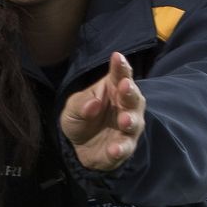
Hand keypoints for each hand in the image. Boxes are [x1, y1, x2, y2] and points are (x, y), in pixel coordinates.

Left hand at [60, 52, 145, 171]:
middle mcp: (126, 106)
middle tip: (125, 87)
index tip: (117, 57)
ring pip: (134, 123)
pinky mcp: (124, 147)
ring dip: (130, 121)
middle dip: (130, 92)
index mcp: (113, 88)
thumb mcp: (73, 107)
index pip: (120, 75)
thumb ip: (81, 103)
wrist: (76, 147)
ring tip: (124, 120)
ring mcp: (128, 127)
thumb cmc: (80, 117)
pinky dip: (120, 148)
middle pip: (132, 97)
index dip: (121, 66)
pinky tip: (114, 149)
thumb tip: (92, 103)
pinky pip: (125, 148)